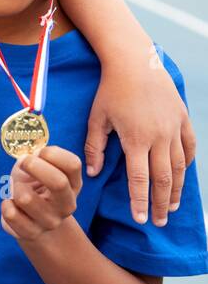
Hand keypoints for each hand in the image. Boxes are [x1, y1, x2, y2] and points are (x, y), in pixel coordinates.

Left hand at [0, 146, 82, 244]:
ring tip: (15, 188)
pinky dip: (5, 203)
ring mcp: (50, 221)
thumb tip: (28, 157)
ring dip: (14, 187)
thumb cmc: (34, 188)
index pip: (73, 164)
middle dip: (34, 166)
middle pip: (58, 182)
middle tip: (23, 163)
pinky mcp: (31, 233)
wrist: (32, 223)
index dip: (52, 153)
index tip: (38, 152)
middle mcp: (67, 204)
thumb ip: (37, 159)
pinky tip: (10, 203)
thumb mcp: (39, 170)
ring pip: (25, 198)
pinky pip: (10, 213)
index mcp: (73, 185)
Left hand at [85, 51, 195, 226]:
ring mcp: (174, 128)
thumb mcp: (96, 119)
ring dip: (178, 189)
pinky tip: (183, 176)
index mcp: (136, 140)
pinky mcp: (183, 118)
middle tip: (160, 222)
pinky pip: (190, 146)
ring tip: (173, 206)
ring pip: (180, 166)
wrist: (135, 62)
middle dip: (162, 203)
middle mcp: (159, 137)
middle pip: (164, 179)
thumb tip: (93, 173)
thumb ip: (94, 148)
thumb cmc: (110, 91)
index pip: (139, 179)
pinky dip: (188, 163)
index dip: (140, 201)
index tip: (141, 219)